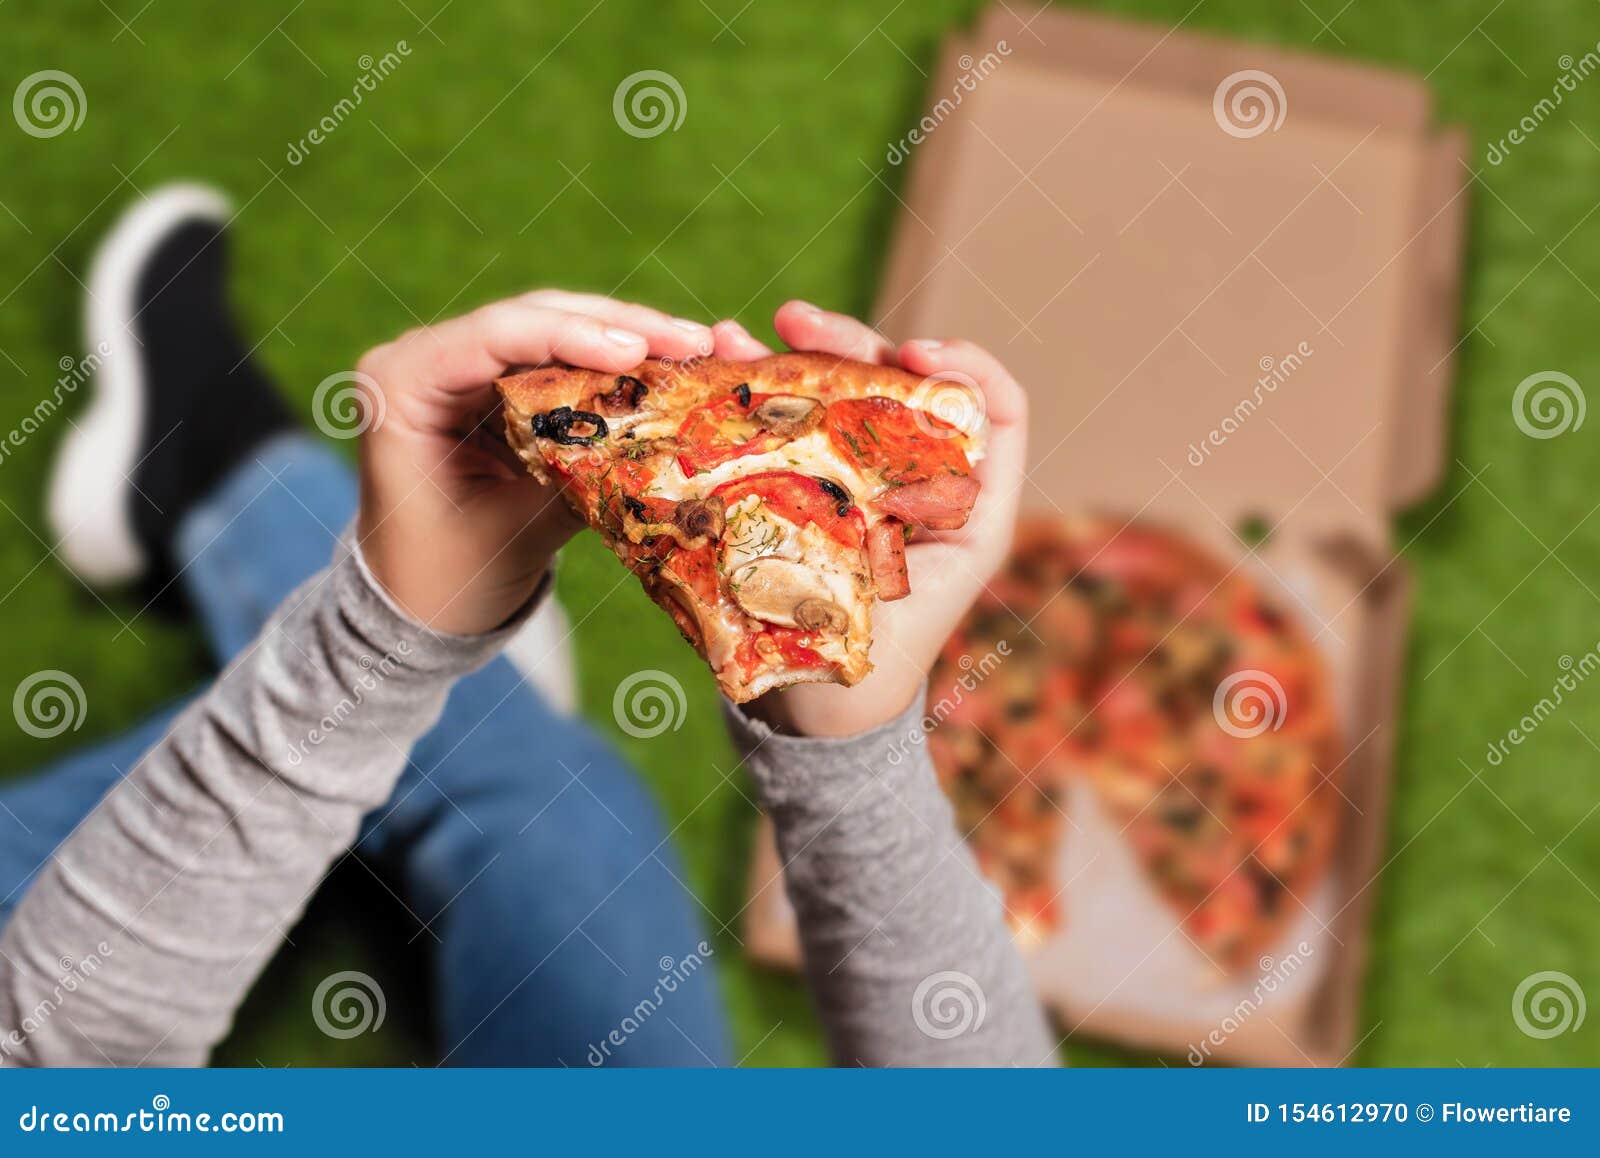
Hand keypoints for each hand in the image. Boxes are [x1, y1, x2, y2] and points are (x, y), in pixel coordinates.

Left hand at [355, 290, 713, 634]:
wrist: (419, 608)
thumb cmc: (444, 578)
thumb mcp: (509, 533)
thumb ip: (576, 483)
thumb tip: (659, 445)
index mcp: (399, 383)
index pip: (492, 338)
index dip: (570, 336)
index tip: (637, 352)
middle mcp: (429, 359)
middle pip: (535, 319)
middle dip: (621, 328)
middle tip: (696, 342)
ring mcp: (468, 368)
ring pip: (561, 332)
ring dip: (634, 340)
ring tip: (705, 348)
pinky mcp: (502, 388)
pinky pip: (568, 363)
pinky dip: (622, 369)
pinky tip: (681, 367)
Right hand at [713, 302, 1028, 736]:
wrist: (815, 708)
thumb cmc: (879, 655)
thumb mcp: (919, 585)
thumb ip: (935, 517)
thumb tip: (896, 465)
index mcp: (968, 501)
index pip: (995, 407)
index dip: (965, 365)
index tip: (909, 353)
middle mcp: (918, 480)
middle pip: (902, 383)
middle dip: (851, 342)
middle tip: (795, 322)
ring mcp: (858, 479)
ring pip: (840, 393)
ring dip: (793, 355)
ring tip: (740, 332)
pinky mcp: (807, 487)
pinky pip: (790, 424)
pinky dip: (759, 388)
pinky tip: (721, 356)